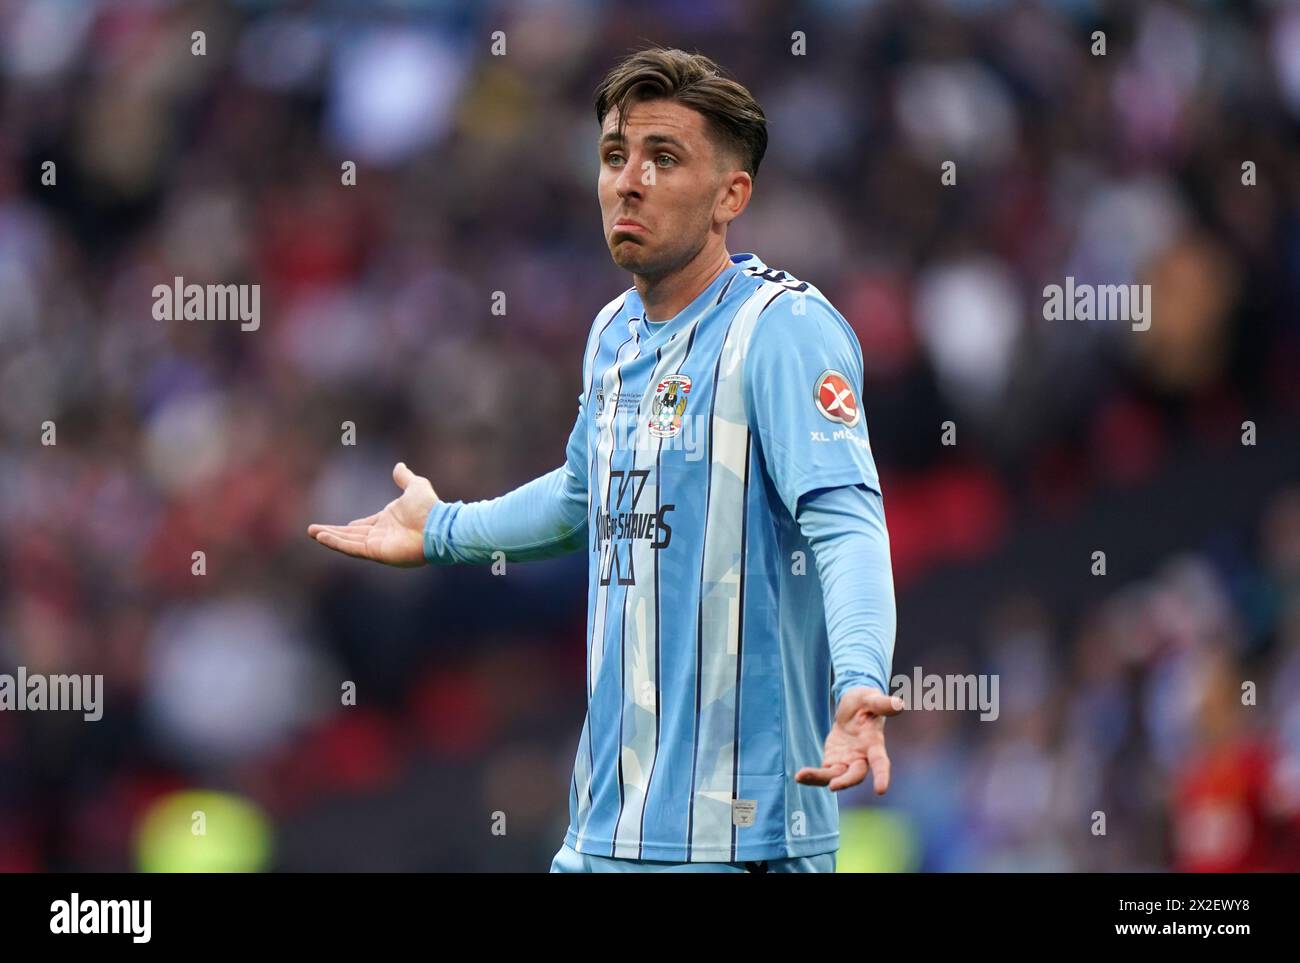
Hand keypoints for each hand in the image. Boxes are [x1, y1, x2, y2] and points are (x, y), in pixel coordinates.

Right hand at [307, 462, 438, 567]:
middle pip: (352, 534)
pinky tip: (322, 537)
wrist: (438, 526)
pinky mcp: (376, 552)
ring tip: (312, 533)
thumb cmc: (430, 508)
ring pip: (348, 541)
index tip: (340, 525)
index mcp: (389, 521)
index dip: (352, 526)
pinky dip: (336, 543)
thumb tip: (399, 466)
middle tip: (313, 531)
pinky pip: (352, 548)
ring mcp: (378, 545)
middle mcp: (382, 534)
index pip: (365, 525)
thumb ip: (405, 478)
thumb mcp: (415, 486)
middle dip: (332, 532)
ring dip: (329, 537)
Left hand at [795, 687, 903, 793]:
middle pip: (856, 774)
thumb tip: (899, 704)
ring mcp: (847, 762)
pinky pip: (824, 773)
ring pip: (836, 776)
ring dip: (821, 779)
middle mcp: (862, 758)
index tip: (881, 790)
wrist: (854, 708)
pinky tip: (799, 777)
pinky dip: (812, 777)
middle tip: (833, 786)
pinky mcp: (833, 761)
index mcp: (874, 744)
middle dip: (846, 781)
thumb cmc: (866, 702)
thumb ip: (882, 704)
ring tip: (801, 777)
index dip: (882, 775)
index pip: (880, 762)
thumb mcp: (872, 698)